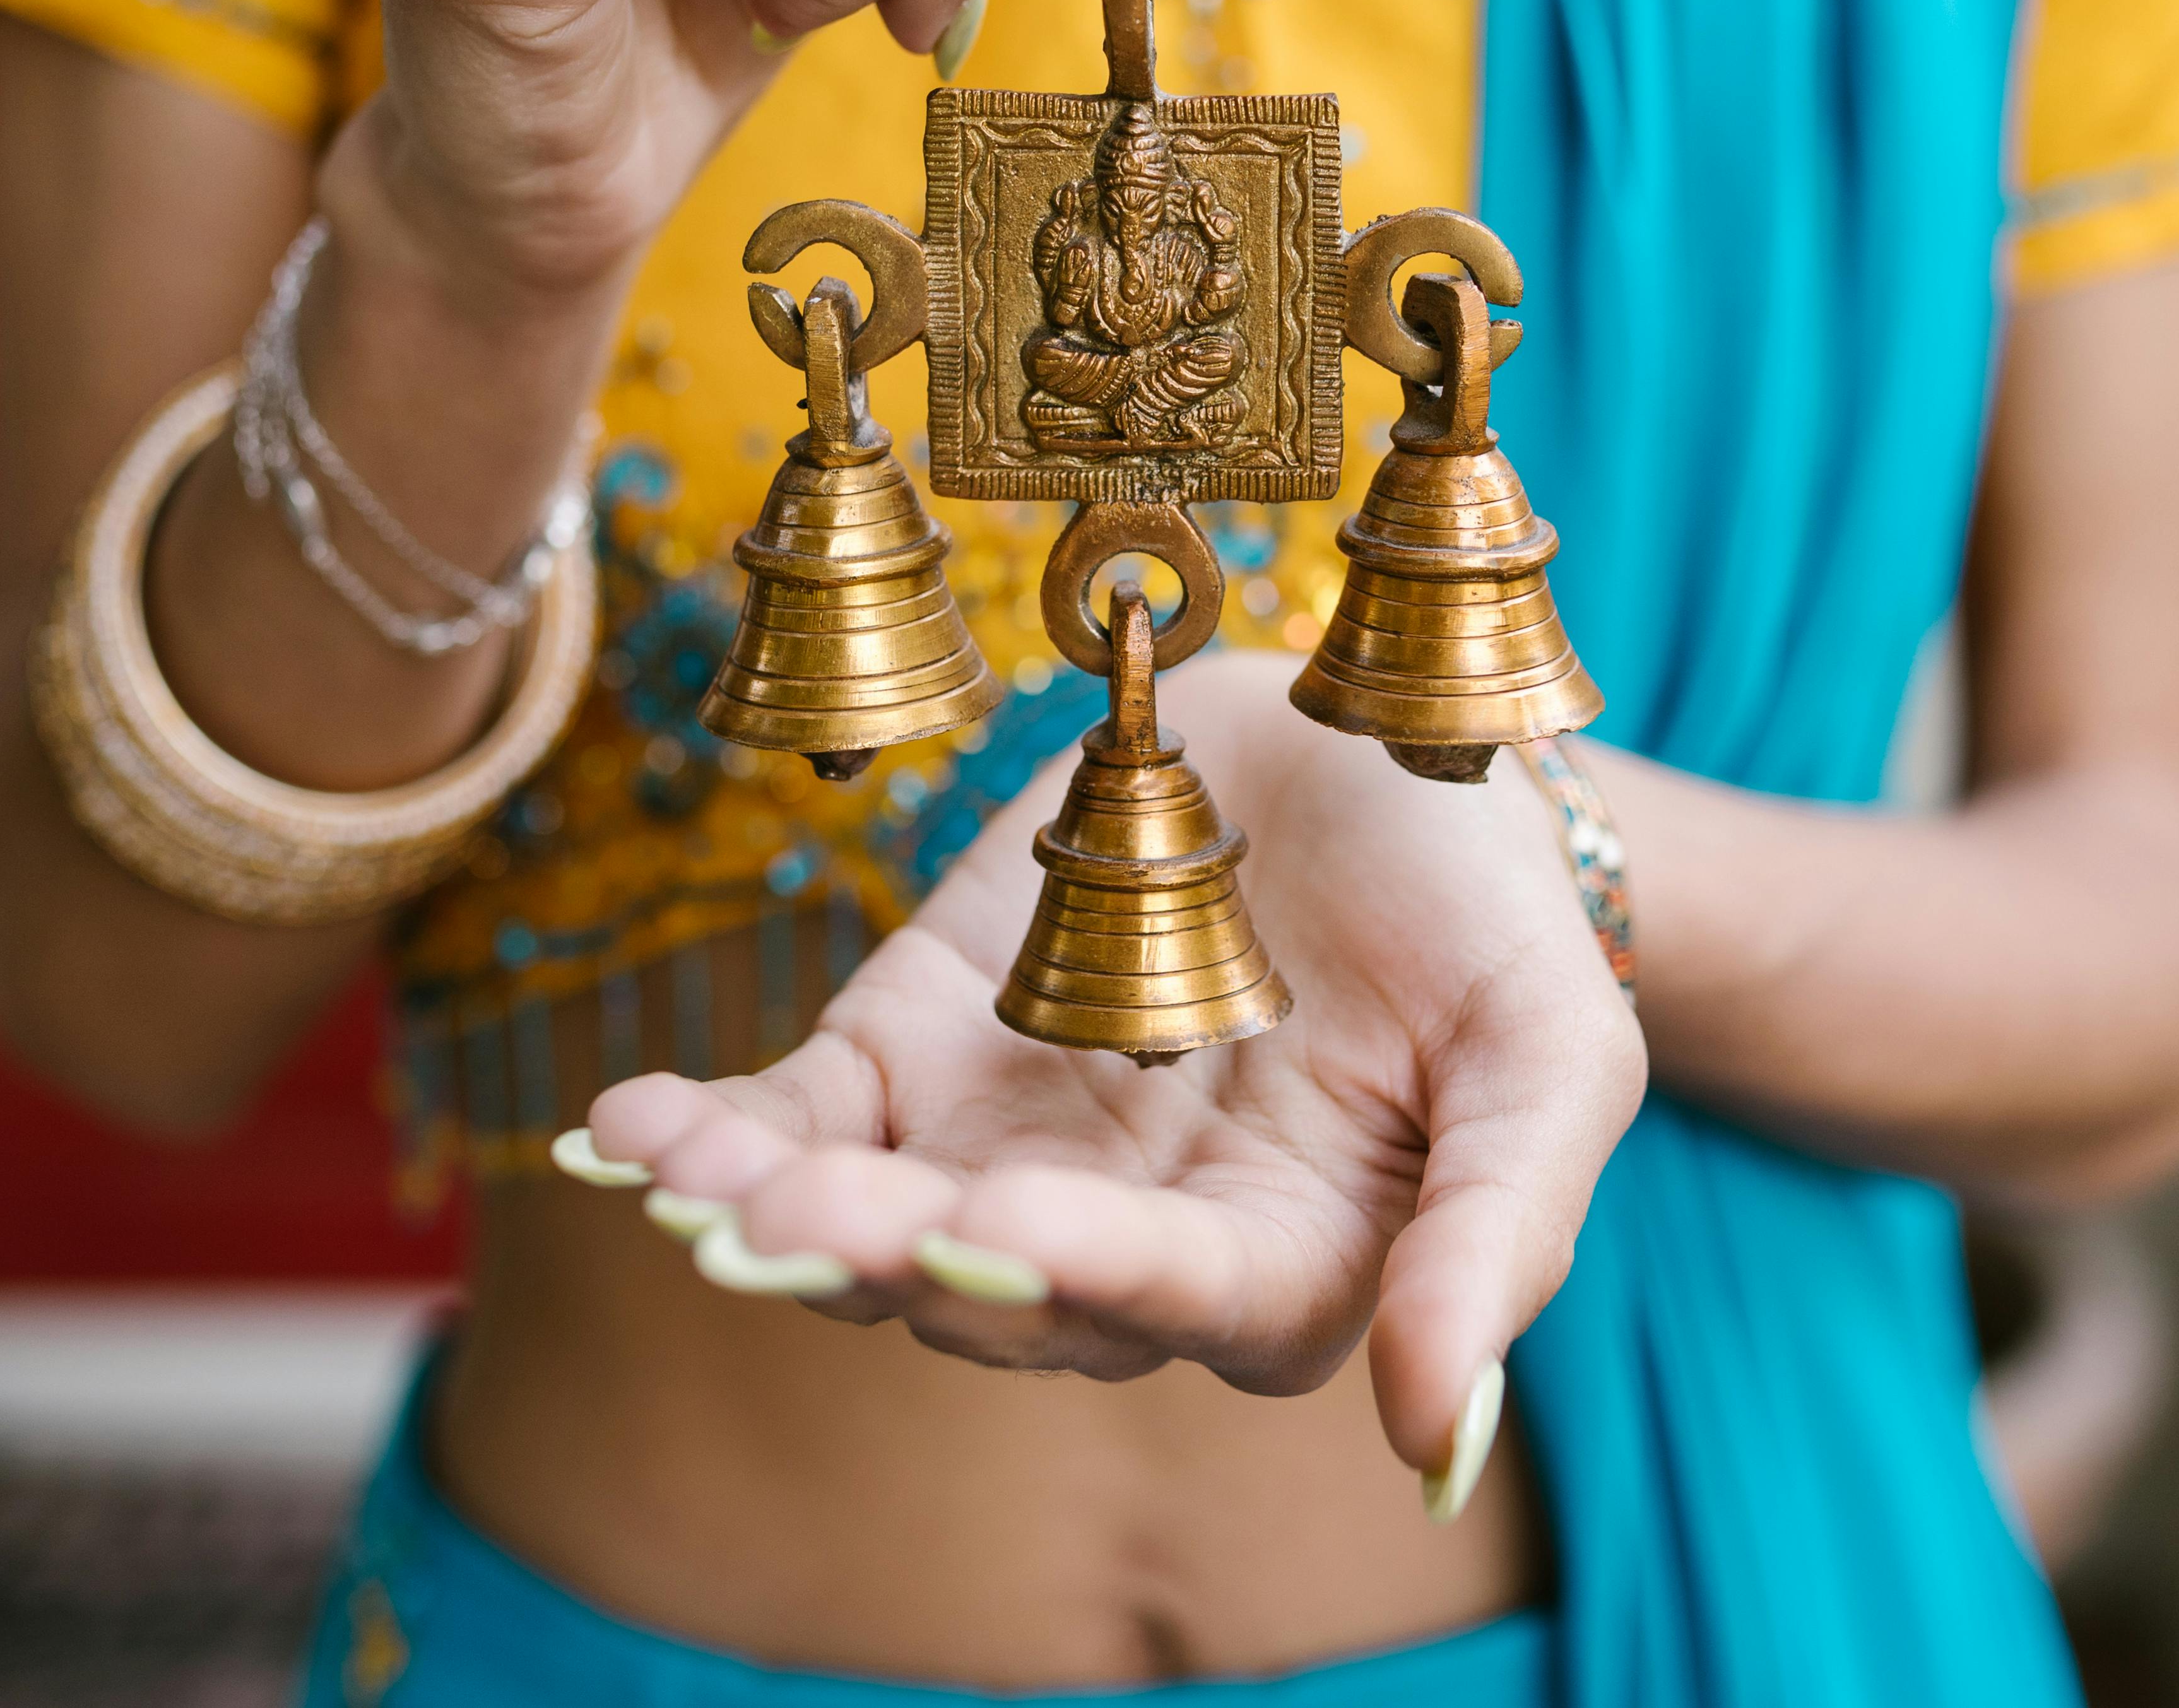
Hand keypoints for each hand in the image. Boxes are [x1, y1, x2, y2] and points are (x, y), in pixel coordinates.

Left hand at [575, 653, 1647, 1502]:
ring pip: (873, 1217)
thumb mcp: (1551, 1052)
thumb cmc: (1493, 911)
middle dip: (895, 1253)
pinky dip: (708, 1128)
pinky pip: (797, 1112)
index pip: (1181, 1299)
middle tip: (800, 1216)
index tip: (1002, 1224)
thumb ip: (1501, 1238)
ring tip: (690, 1178)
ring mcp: (1006, 1143)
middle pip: (993, 1285)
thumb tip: (1431, 1438)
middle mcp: (1126, 1234)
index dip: (1089, 1268)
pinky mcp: (916, 1047)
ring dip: (775, 1206)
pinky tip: (627, 1125)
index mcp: (1288, 1262)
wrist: (1384, 740)